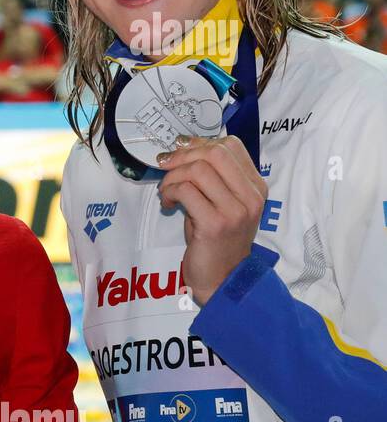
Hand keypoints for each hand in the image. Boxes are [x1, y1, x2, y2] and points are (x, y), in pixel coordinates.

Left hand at [156, 135, 266, 304]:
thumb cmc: (216, 240)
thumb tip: (183, 148)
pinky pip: (186, 191)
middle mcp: (251, 196)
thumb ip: (211, 177)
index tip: (179, 154)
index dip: (199, 143)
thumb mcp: (220, 203)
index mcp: (255, 187)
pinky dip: (169, 192)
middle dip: (182, 156)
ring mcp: (236, 210)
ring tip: (166, 192)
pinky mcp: (216, 224)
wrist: (221, 278)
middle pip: (215, 152)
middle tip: (166, 168)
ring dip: (173, 177)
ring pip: (199, 170)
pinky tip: (168, 204)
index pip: (231, 145)